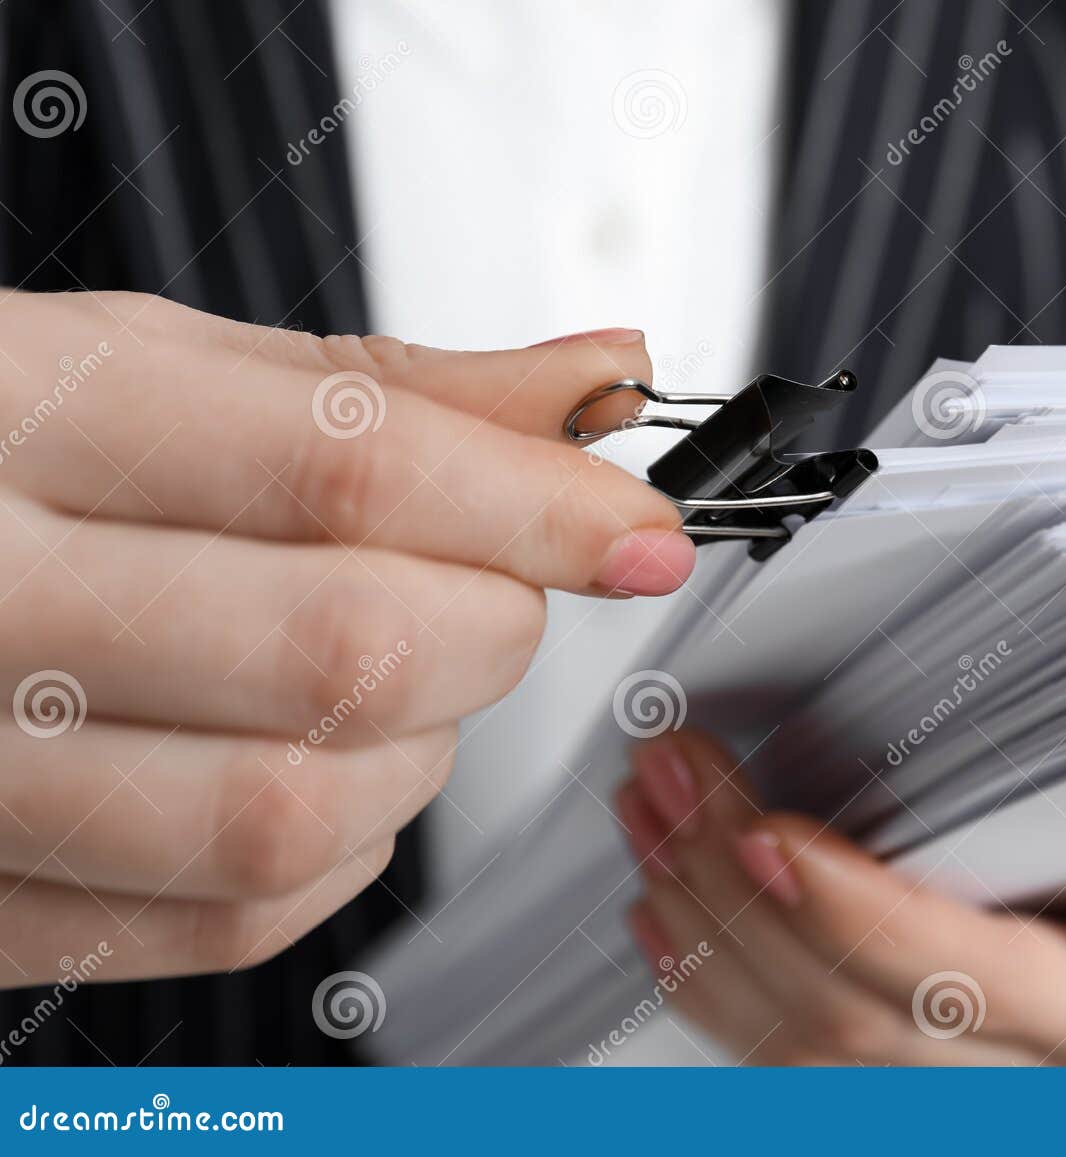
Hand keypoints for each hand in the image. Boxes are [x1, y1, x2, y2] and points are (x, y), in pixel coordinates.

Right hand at [0, 289, 690, 987]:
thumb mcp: (147, 366)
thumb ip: (386, 384)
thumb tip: (600, 377)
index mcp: (16, 417)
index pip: (345, 467)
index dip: (536, 504)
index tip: (637, 529)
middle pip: (345, 650)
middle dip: (490, 624)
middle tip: (495, 583)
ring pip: (299, 812)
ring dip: (422, 750)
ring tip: (399, 674)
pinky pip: (234, 916)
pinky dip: (342, 846)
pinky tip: (325, 765)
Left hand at [617, 729, 1065, 1064]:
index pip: (973, 987)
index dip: (861, 917)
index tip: (768, 833)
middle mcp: (1032, 1089)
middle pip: (853, 1017)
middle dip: (741, 896)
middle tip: (672, 776)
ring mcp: (962, 1102)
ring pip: (802, 1048)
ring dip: (706, 928)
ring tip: (647, 814)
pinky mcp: (917, 1092)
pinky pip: (794, 1067)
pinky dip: (716, 989)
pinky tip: (668, 916)